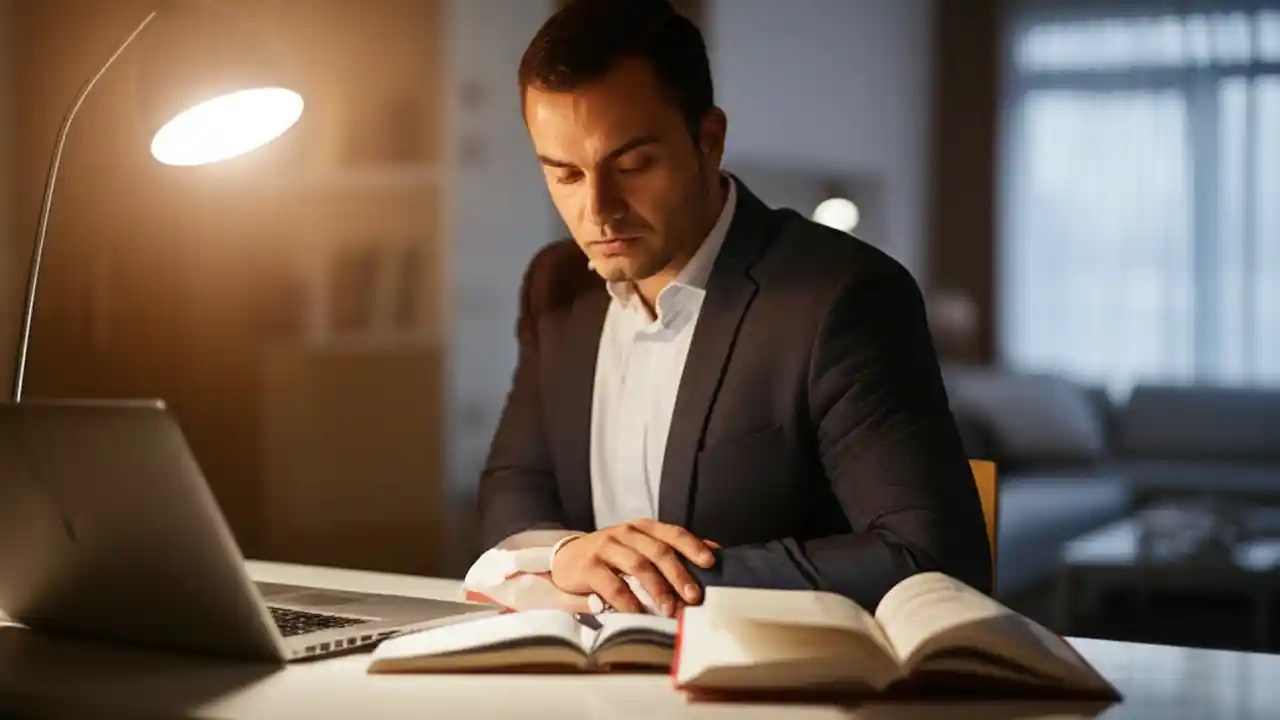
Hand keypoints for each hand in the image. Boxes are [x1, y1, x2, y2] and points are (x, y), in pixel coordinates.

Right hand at [550, 519, 716, 616]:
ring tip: (670, 609)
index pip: (673, 533)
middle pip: (658, 551)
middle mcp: (626, 533)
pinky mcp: (589, 566)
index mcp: (643, 528)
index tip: (711, 562)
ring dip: (657, 589)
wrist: (567, 558)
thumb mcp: (640, 548)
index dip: (693, 546)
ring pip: (638, 565)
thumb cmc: (612, 557)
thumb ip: (670, 551)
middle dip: (679, 575)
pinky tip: (638, 613)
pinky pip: (612, 585)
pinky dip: (628, 601)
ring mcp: (606, 547)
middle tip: (693, 597)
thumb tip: (713, 554)